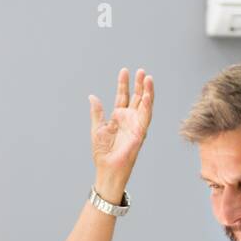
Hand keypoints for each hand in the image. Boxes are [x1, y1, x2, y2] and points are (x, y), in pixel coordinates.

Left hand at [90, 67, 154, 199]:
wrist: (107, 169)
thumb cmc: (102, 153)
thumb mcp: (97, 128)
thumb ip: (97, 112)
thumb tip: (92, 96)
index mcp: (118, 117)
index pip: (123, 96)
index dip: (123, 84)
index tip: (124, 71)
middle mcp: (129, 119)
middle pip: (136, 97)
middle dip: (139, 84)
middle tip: (141, 71)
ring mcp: (136, 125)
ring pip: (145, 105)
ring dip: (147, 92)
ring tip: (148, 78)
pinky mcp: (140, 133)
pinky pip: (146, 118)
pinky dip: (147, 107)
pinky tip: (147, 96)